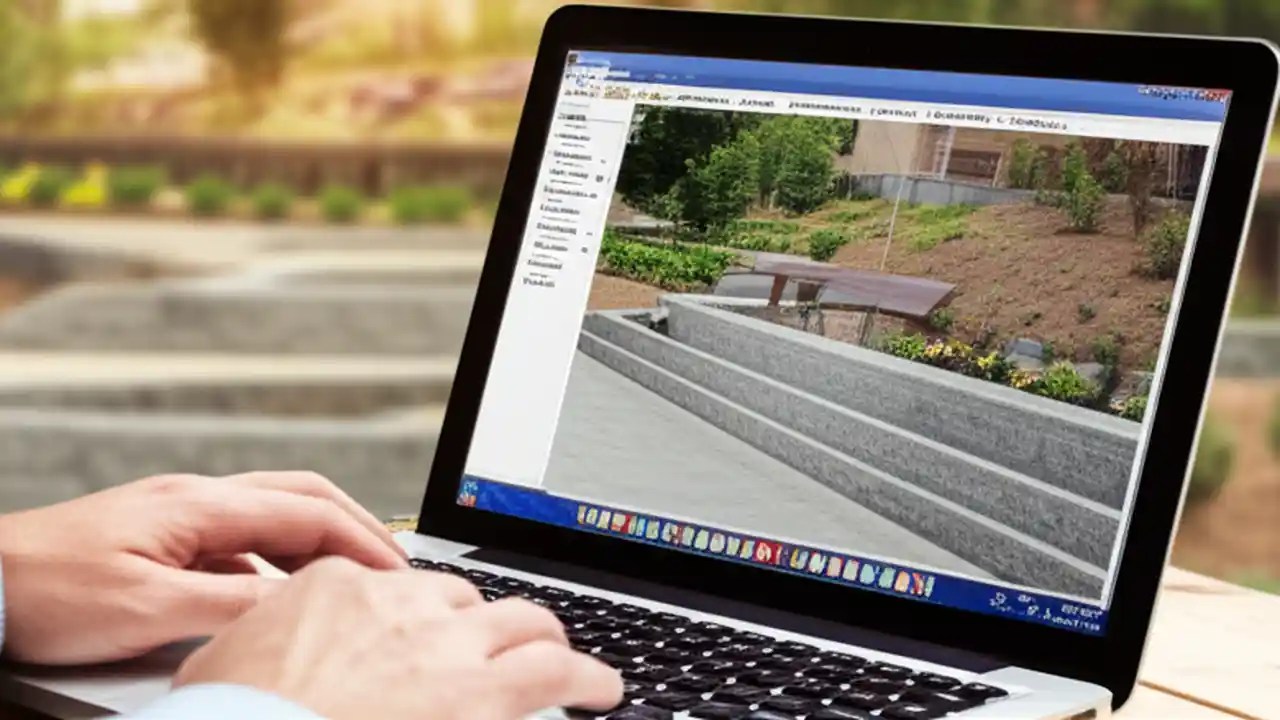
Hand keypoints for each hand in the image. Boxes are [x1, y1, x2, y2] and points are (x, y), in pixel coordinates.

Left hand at [0, 472, 405, 664]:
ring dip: (320, 541)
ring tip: (350, 578)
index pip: (308, 513)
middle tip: (391, 565)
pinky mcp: (164, 538)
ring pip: (274, 515)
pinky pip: (242, 541)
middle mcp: (197, 499)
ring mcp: (181, 515)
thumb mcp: (148, 609)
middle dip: (356, 526)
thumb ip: (231, 605)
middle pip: (302, 496)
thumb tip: (299, 607)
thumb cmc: (48, 590)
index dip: (362, 542)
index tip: (396, 573)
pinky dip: (280, 561)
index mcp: (200, 506)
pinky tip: (281, 594)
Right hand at [175, 557, 623, 719]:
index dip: (425, 616)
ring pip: (523, 622)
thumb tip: (256, 663)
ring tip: (567, 664)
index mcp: (335, 588)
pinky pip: (558, 670)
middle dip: (486, 626)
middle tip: (499, 650)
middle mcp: (400, 603)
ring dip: (546, 642)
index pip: (398, 588)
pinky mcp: (484, 692)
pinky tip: (602, 690)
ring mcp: (447, 642)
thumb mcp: (224, 668)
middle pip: (466, 599)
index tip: (432, 633)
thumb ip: (258, 646)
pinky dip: (589, 678)